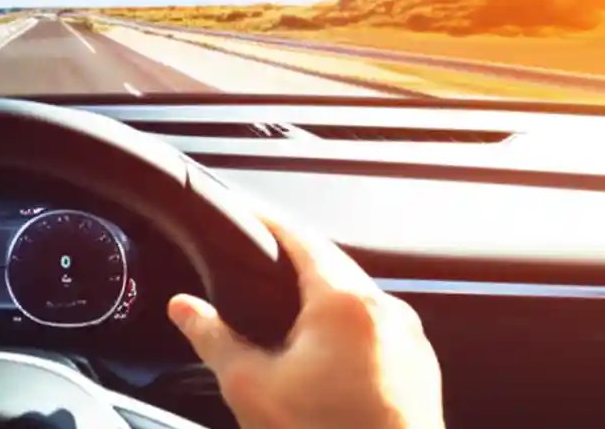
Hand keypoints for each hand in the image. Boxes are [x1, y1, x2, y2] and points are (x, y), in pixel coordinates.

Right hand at [168, 217, 443, 428]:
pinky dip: (345, 332)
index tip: (245, 216)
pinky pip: (377, 331)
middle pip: (332, 266)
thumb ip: (213, 338)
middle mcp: (388, 313)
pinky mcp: (421, 371)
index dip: (267, 223)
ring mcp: (412, 342)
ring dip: (320, 301)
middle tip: (254, 269)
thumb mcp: (251, 388)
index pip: (301, 237)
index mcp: (346, 304)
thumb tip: (183, 307)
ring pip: (356, 300)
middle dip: (292, 265)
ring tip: (282, 321)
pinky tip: (320, 361)